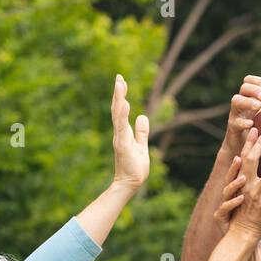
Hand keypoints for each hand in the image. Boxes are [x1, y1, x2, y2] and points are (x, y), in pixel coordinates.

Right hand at [111, 75, 149, 190]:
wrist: (131, 183)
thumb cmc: (135, 167)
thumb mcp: (141, 145)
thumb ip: (141, 132)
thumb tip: (143, 116)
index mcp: (123, 132)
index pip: (121, 111)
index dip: (121, 96)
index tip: (121, 81)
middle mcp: (119, 133)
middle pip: (117, 110)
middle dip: (118, 93)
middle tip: (118, 77)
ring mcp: (120, 139)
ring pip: (118, 116)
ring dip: (119, 100)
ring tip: (120, 85)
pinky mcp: (122, 145)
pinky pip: (122, 128)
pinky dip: (122, 116)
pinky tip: (124, 104)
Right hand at [219, 127, 260, 239]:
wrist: (240, 234)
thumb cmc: (242, 214)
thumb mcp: (242, 194)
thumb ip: (247, 180)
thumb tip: (256, 169)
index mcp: (240, 181)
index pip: (242, 158)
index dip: (248, 143)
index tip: (255, 129)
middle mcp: (245, 185)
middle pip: (252, 161)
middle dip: (260, 145)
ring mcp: (254, 195)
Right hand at [223, 75, 260, 155]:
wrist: (243, 150)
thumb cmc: (260, 133)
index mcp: (249, 98)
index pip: (249, 81)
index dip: (257, 81)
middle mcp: (241, 104)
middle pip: (244, 88)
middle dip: (254, 89)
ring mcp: (235, 114)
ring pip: (236, 101)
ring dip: (247, 101)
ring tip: (258, 105)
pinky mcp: (232, 128)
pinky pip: (235, 122)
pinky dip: (243, 122)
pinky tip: (251, 124)